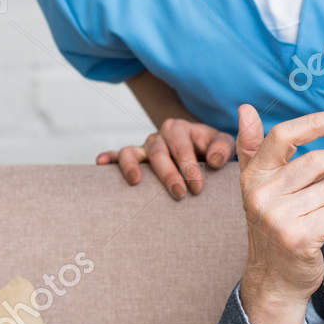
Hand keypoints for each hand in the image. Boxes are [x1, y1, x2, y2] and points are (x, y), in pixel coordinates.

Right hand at [97, 118, 234, 199]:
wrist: (201, 150)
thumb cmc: (212, 149)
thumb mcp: (222, 144)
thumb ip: (223, 148)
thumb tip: (213, 161)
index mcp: (181, 129)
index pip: (182, 146)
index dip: (189, 166)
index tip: (198, 187)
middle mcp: (161, 136)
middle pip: (159, 151)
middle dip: (168, 173)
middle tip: (179, 194)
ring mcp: (145, 147)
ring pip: (132, 152)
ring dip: (132, 166)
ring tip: (135, 181)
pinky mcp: (134, 157)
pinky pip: (117, 155)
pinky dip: (108, 157)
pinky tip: (100, 163)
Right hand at [234, 104, 323, 323]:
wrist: (274, 279)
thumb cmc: (274, 227)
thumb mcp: (259, 188)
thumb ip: (252, 148)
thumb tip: (245, 107)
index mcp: (253, 177)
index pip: (281, 137)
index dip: (313, 124)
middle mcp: (261, 195)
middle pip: (315, 162)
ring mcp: (278, 218)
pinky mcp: (298, 238)